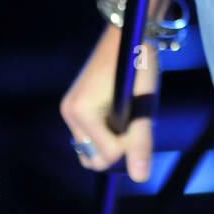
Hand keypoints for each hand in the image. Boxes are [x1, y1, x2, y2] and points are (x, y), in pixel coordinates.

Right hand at [60, 23, 157, 182]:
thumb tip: (141, 177)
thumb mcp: (144, 105)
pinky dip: (107, 133)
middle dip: (118, 148)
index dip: (130, 144)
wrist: (130, 35)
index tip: (140, 117)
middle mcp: (70, 113)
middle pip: (94, 159)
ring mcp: (70, 110)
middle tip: (135, 119)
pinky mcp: (76, 107)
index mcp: (81, 112)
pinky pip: (91, 136)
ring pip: (92, 149)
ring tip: (127, 114)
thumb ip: (141, 141)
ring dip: (113, 141)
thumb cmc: (139, 66)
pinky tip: (120, 110)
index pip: (107, 155)